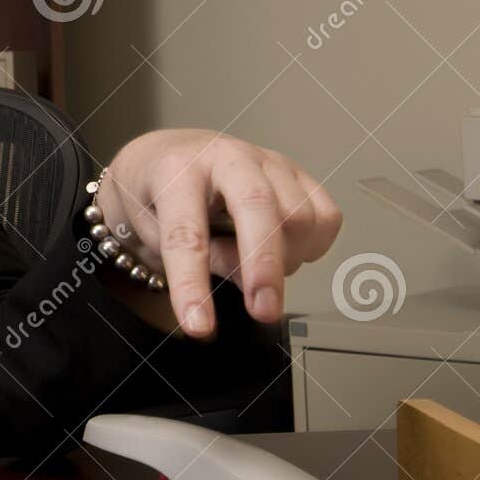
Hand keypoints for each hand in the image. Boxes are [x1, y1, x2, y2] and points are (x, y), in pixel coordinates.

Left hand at [94, 129, 342, 338]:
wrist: (168, 154)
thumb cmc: (157, 196)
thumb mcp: (153, 232)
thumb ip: (197, 258)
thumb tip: (247, 284)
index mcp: (176, 170)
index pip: (186, 233)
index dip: (193, 284)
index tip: (199, 325)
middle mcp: (226, 157)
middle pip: (258, 207)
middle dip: (264, 266)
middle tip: (262, 311)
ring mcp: (266, 160)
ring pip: (299, 215)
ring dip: (283, 258)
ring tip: (254, 266)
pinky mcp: (295, 171)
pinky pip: (326, 215)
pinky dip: (314, 244)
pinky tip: (287, 249)